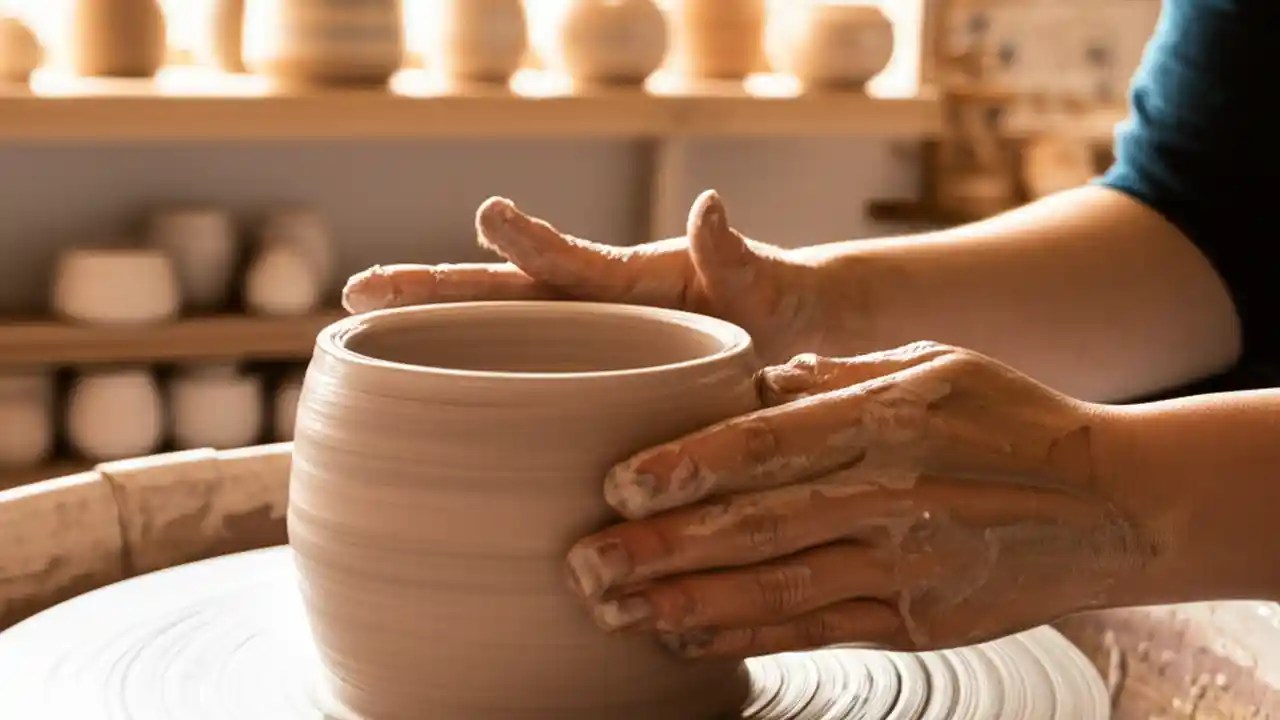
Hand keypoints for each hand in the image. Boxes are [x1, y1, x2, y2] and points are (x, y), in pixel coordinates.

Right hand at [341, 191, 852, 362]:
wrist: (776, 331)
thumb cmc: (765, 300)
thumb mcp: (756, 278)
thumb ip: (731, 251)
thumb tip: (709, 207)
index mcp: (625, 281)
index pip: (568, 263)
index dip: (530, 245)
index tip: (489, 219)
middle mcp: (587, 306)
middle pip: (499, 297)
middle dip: (433, 291)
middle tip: (360, 288)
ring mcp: (579, 342)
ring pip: (494, 335)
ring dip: (430, 330)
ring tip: (361, 323)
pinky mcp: (585, 376)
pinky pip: (521, 380)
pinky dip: (469, 381)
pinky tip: (415, 399)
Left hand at [563, 342, 1151, 657]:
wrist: (1115, 504)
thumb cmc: (1011, 419)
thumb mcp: (932, 365)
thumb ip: (833, 379)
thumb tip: (744, 386)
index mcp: (887, 417)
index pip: (766, 442)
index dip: (686, 467)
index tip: (616, 488)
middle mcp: (890, 494)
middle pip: (754, 527)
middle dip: (660, 550)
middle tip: (583, 566)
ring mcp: (905, 566)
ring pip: (776, 590)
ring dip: (687, 604)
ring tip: (615, 612)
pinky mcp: (918, 621)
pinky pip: (818, 631)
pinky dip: (748, 636)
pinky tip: (688, 638)